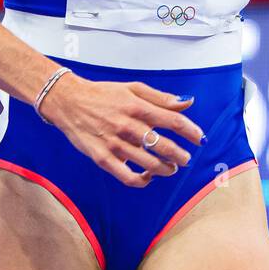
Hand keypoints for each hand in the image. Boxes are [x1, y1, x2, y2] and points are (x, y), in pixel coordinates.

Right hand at [39, 73, 204, 187]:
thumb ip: (161, 98)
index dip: (191, 132)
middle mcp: (127, 125)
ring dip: (166, 169)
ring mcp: (115, 143)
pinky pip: (128, 177)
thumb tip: (188, 102)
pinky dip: (142, 181)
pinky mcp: (102, 158)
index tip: (200, 139)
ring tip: (171, 168)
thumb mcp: (133, 88)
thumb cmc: (103, 95)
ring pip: (149, 164)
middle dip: (181, 155)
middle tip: (186, 158)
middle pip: (164, 146)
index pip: (173, 121)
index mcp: (137, 106)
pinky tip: (148, 177)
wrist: (68, 102)